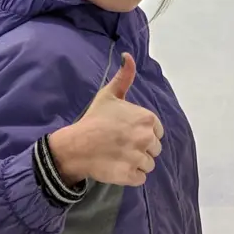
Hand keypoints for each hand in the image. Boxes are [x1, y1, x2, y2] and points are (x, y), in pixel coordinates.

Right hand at [47, 54, 163, 187]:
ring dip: (136, 163)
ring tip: (118, 157)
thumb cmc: (94, 120)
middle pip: (154, 149)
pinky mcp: (131, 175)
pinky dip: (131, 176)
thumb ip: (124, 77)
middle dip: (140, 149)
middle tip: (120, 146)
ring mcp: (139, 158)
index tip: (126, 133)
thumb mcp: (109, 95)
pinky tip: (117, 167)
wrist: (75, 145)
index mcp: (147, 119)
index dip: (142, 133)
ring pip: (149, 164)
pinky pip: (141, 178)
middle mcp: (147, 138)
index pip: (157, 132)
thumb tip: (129, 55)